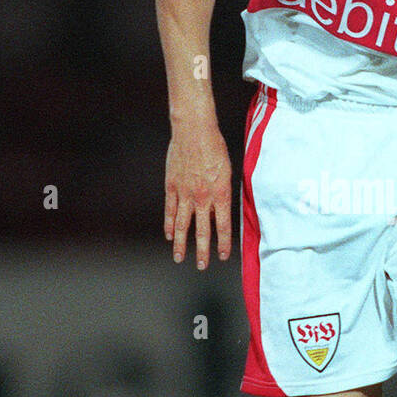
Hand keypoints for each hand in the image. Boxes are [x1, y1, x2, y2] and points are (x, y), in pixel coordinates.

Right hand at [164, 121, 232, 268]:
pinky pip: (170, 210)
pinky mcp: (171, 186)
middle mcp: (202, 197)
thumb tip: (220, 212)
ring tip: (179, 258)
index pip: (224, 226)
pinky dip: (168, 224)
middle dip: (202, 251)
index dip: (223, 243)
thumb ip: (223, 193)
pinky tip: (168, 235)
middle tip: (201, 266)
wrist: (194, 130)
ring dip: (181, 243)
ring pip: (181, 225)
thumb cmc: (215, 147)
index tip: (222, 256)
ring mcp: (185, 193)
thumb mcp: (227, 171)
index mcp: (221, 193)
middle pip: (202, 231)